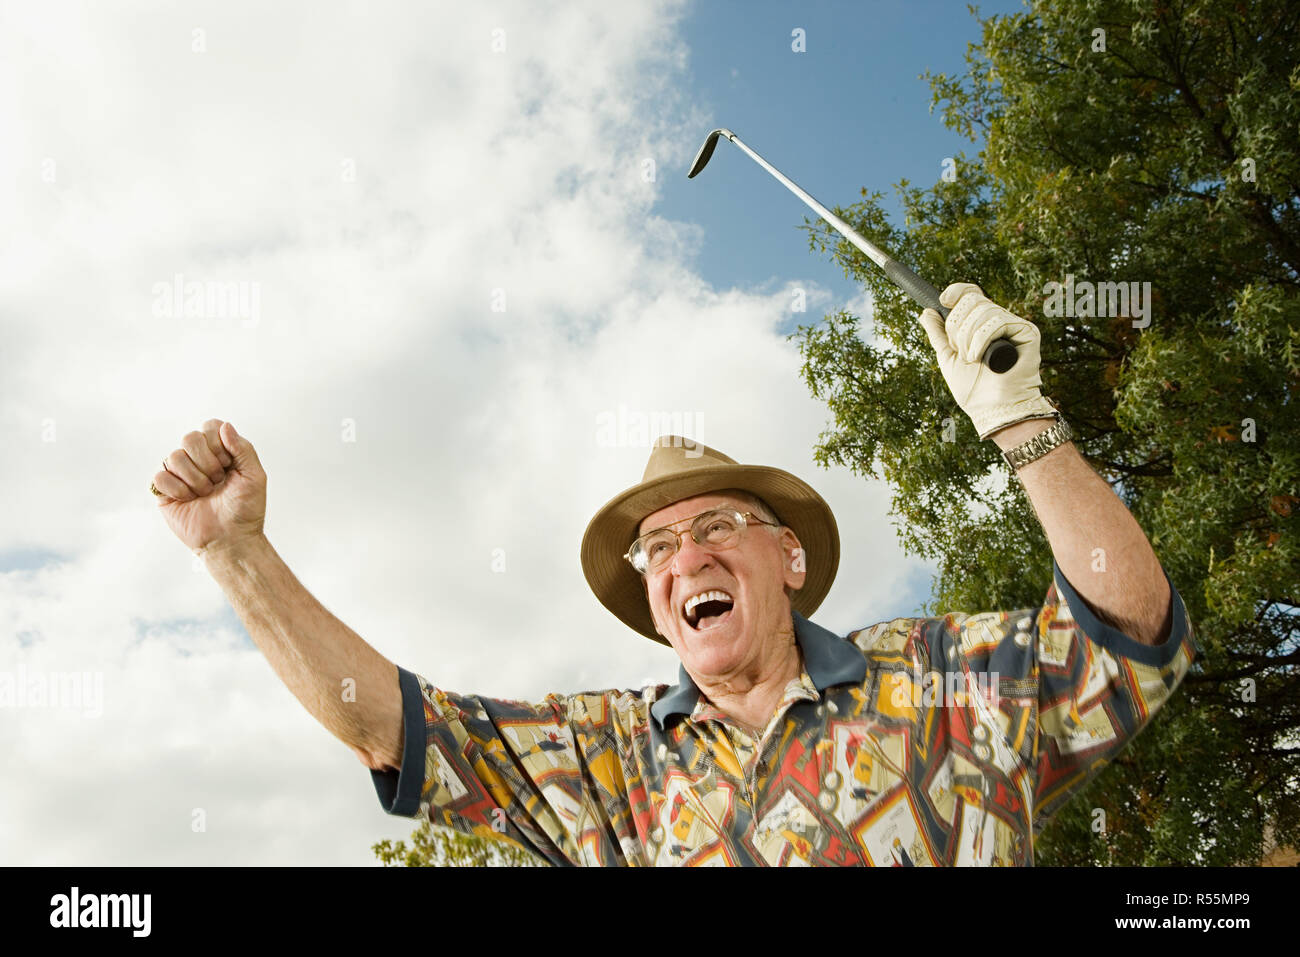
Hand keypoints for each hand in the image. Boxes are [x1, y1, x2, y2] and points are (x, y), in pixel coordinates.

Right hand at [152, 419, 266, 553]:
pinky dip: (177, 489)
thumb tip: (224, 426)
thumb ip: (243, 448)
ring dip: (195, 478)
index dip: (218, 443)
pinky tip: (189, 500)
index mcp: (219, 452)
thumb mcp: (254, 476)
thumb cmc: (245, 510)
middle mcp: (198, 459)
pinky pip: (160, 476)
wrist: (231, 539)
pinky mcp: (164, 490)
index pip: (210, 427)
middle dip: (207, 462)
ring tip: (205, 493)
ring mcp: (180, 474)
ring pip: (174, 456)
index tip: (229, 465)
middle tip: (217, 481)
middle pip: (190, 438)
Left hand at [918, 282, 1056, 438]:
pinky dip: (982, 339)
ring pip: (982, 309)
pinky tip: (981, 357)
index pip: (971, 294)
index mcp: (980, 325)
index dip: (957, 291)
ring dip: (968, 338)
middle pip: (973, 299)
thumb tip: (926, 311)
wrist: (992, 409)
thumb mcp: (947, 358)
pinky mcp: (1026, 331)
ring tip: (972, 359)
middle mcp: (998, 321)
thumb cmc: (973, 389)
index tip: (943, 299)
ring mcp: (1012, 325)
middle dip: (957, 325)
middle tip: (961, 351)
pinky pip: (997, 320)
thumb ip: (938, 334)